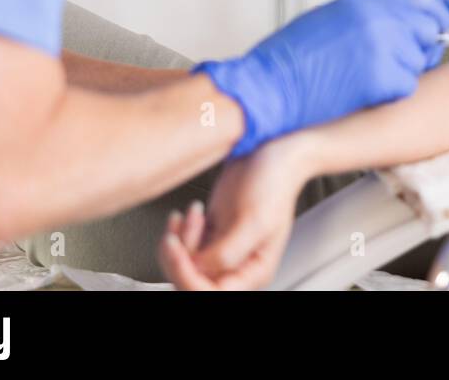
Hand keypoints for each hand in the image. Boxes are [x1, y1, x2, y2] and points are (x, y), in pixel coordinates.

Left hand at [158, 134, 310, 289]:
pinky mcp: (210, 235)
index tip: (177, 251)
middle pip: (191, 281)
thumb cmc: (274, 184)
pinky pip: (182, 247)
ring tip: (191, 216)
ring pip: (183, 265)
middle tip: (174, 235)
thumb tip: (197, 267)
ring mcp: (221, 250)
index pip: (211, 293)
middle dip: (178, 259)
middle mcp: (236, 266)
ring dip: (179, 240)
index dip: (188, 276)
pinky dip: (178, 231)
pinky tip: (186, 215)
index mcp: (253, 272)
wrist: (271, 154)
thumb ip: (227, 253)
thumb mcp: (254, 220)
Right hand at [194, 0, 448, 155]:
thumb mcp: (333, 20)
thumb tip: (404, 24)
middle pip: (429, 33)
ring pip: (418, 63)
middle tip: (386, 59)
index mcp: (368, 4)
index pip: (428, 2)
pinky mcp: (386, 79)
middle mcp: (383, 21)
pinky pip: (406, 87)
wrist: (266, 88)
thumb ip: (372, 18)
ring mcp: (387, 49)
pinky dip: (387, 94)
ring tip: (354, 76)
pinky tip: (356, 91)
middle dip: (421, 46)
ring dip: (397, 72)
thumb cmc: (291, 59)